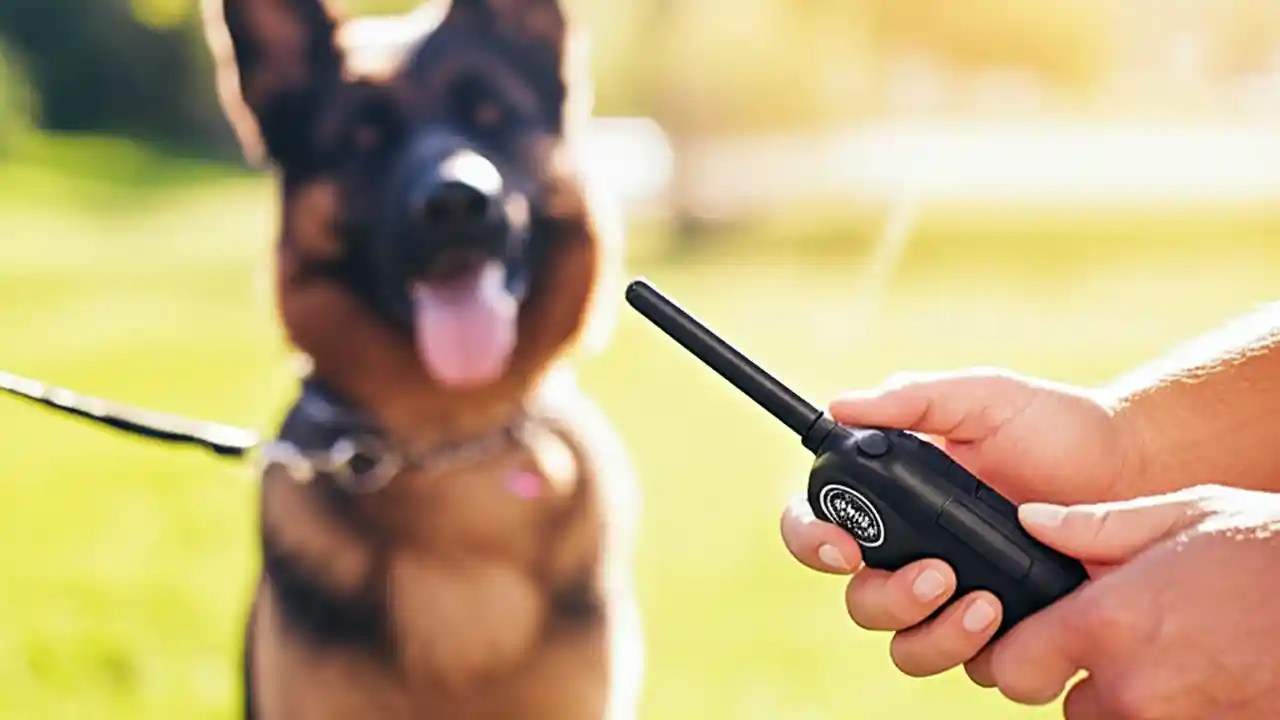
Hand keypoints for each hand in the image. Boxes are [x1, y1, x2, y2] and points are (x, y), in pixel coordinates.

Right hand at [779, 368, 1146, 677]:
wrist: (1134, 472)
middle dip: (889, 598)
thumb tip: (842, 406)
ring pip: (907, 648)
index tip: (844, 549)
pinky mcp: (1000, 636)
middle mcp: (911, 555)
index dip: (811, 542)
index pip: (817, 526)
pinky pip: (969, 667)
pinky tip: (1015, 618)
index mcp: (892, 501)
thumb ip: (914, 398)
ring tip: (988, 604)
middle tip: (938, 575)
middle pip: (859, 601)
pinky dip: (983, 651)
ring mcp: (953, 601)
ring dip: (935, 634)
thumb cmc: (1055, 427)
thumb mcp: (982, 398)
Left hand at [970, 485, 1279, 718]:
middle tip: (1127, 643)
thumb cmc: (1271, 548)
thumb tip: (1029, 521)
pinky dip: (1181, 713)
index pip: (1013, 668)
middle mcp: (1136, 688)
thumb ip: (1093, 527)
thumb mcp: (1183, 516)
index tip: (1038, 638)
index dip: (1018, 655)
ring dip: (1134, 704)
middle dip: (1086, 681)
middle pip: (1069, 709)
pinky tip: (1210, 678)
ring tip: (1178, 656)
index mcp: (1109, 623)